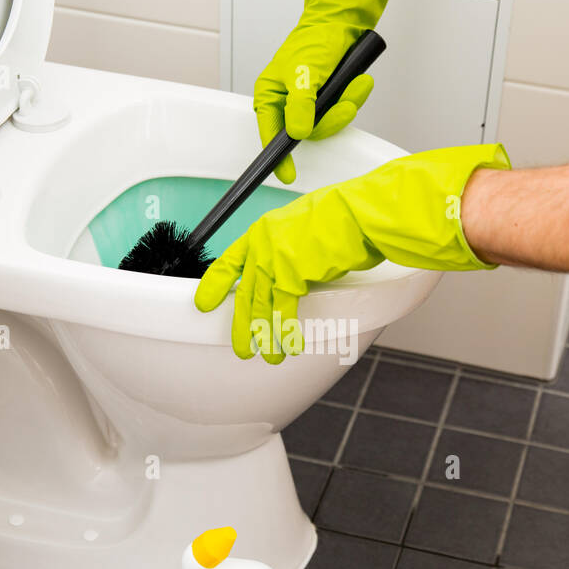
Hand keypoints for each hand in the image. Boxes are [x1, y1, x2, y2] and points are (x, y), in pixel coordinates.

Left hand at [194, 144, 510, 362]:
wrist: (365, 213)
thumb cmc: (350, 218)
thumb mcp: (308, 228)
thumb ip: (291, 250)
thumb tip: (292, 274)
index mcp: (266, 229)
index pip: (230, 259)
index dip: (216, 284)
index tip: (203, 303)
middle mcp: (264, 242)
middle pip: (246, 291)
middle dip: (242, 324)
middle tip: (242, 347)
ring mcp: (274, 257)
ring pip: (261, 307)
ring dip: (265, 336)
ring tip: (268, 355)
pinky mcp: (291, 273)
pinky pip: (283, 312)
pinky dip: (286, 332)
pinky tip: (288, 347)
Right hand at [255, 0, 403, 183]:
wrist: (343, 20)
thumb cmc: (316, 39)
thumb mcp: (304, 72)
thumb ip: (301, 105)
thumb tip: (298, 133)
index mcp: (270, 96)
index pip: (270, 134)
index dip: (279, 157)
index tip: (288, 174)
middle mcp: (288, 103)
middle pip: (307, 133)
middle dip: (331, 120)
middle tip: (345, 107)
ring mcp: (310, 102)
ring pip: (329, 122)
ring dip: (347, 105)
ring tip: (357, 84)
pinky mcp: (329, 99)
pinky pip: (343, 111)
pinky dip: (354, 98)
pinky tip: (359, 82)